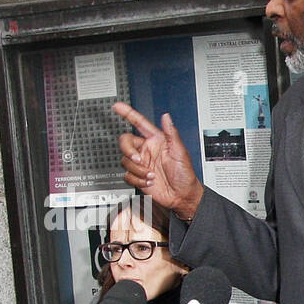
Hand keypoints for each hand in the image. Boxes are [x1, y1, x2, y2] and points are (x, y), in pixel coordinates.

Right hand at [112, 102, 203, 219]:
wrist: (182, 196)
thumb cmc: (185, 175)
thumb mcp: (181, 152)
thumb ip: (172, 134)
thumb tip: (166, 117)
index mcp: (157, 141)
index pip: (140, 123)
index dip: (128, 113)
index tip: (117, 106)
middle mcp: (147, 150)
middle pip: (125, 141)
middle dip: (128, 150)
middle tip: (138, 159)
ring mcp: (141, 163)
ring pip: (125, 160)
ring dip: (138, 170)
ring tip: (152, 175)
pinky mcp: (138, 176)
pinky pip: (127, 175)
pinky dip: (137, 180)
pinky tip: (149, 182)